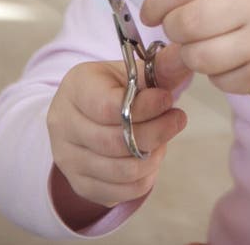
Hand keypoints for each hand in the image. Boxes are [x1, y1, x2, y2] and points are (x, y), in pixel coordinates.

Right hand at [46, 44, 191, 226]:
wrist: (86, 112)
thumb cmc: (114, 87)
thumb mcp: (132, 71)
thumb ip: (160, 67)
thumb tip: (187, 56)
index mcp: (75, 87)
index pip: (108, 107)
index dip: (145, 107)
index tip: (168, 99)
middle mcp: (63, 124)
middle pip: (115, 142)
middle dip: (156, 132)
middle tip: (177, 119)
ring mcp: (67, 158)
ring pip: (120, 170)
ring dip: (152, 157)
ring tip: (164, 138)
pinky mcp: (79, 184)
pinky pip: (120, 192)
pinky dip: (144, 178)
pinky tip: (151, 157)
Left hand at [140, 0, 249, 107]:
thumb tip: (166, 0)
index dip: (157, 0)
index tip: (149, 11)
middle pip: (185, 23)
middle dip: (173, 31)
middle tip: (179, 32)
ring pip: (197, 56)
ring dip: (192, 56)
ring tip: (207, 48)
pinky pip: (220, 80)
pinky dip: (219, 74)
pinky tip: (236, 62)